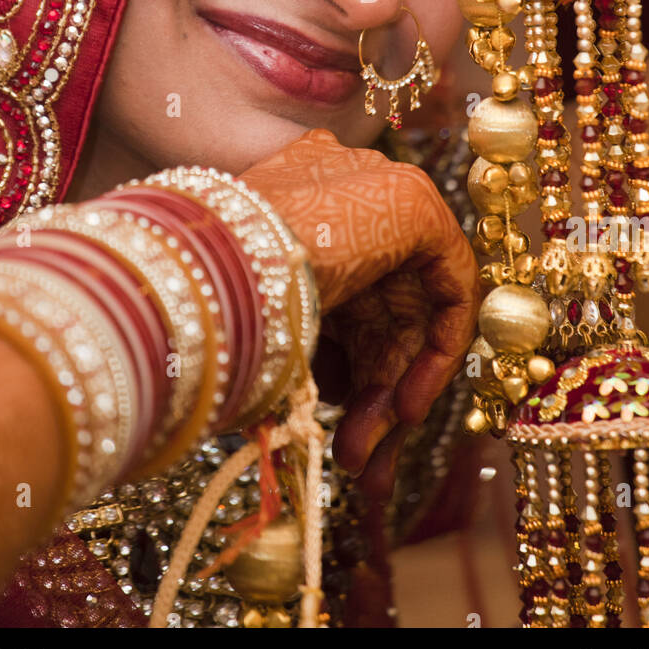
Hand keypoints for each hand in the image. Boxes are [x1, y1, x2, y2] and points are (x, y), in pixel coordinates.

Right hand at [240, 128, 478, 497]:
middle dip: (368, 395)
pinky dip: (432, 358)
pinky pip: (447, 293)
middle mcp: (343, 186)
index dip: (343, 367)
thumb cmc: (204, 302)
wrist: (200, 267)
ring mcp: (382, 192)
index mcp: (296, 197)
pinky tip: (401, 413)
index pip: (342, 293)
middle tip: (354, 460)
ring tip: (364, 462)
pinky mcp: (417, 208)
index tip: (332, 423)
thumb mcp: (257, 322)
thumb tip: (330, 399)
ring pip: (406, 314)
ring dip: (388, 396)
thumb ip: (301, 345)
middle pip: (378, 310)